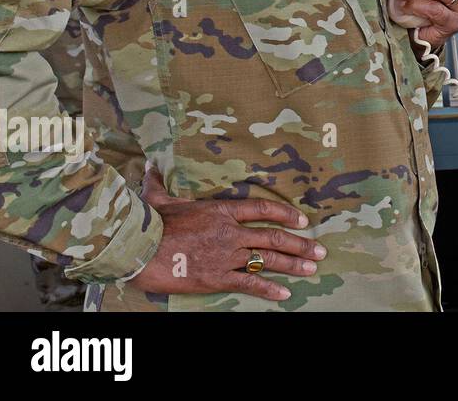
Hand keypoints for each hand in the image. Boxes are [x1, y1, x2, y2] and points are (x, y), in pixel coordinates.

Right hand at [128, 162, 325, 301]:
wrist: (137, 249)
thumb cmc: (147, 223)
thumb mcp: (156, 197)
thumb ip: (159, 182)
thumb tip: (150, 163)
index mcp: (220, 210)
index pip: (262, 209)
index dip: (286, 214)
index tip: (304, 220)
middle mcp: (229, 232)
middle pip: (273, 236)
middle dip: (300, 243)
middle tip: (321, 249)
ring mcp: (225, 256)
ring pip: (267, 260)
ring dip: (293, 264)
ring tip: (312, 268)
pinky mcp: (216, 278)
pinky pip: (249, 284)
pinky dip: (268, 290)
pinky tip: (284, 294)